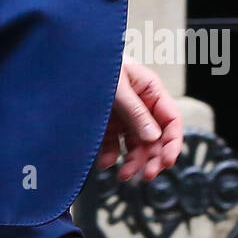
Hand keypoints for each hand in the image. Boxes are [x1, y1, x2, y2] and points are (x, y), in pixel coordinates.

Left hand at [97, 60, 183, 183]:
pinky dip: (111, 157)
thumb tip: (154, 138)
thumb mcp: (117, 86)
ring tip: (123, 175)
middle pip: (156, 138)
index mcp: (150, 90)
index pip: (171, 120)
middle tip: (147, 176)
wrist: (65, 62)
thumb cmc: (95, 63)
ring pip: (136, 146)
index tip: (167, 162)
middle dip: (153, 158)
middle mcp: (140, 105)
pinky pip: (114, 145)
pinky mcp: (107, 124)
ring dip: (133, 163)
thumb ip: (135, 111)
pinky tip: (104, 163)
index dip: (173, 142)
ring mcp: (124, 116)